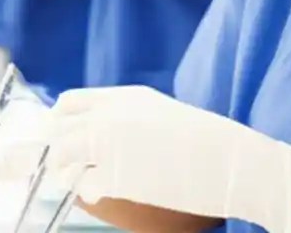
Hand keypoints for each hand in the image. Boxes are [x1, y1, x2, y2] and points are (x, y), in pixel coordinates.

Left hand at [46, 87, 290, 232]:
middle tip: (60, 165)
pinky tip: (100, 193)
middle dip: (52, 148)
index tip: (58, 139)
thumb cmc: (208, 143)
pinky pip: (83, 184)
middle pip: (56, 128)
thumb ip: (128, 120)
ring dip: (64, 171)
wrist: (237, 162)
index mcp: (124, 97)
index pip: (68, 104)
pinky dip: (85, 192)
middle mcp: (111, 115)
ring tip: (79, 181)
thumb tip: (101, 138)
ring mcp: (112, 143)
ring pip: (61, 154)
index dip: (58, 123)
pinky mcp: (119, 174)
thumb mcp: (162, 115)